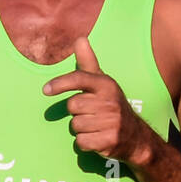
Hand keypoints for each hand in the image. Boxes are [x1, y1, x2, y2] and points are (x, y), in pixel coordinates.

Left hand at [43, 37, 155, 167]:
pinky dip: (85, 143)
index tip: (45, 90)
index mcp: (106, 85)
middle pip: (72, 106)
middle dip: (77, 112)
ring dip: (81, 128)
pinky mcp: (110, 141)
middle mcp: (110, 102)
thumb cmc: (110, 104)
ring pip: (75, 125)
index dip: (61, 84)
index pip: (80, 79)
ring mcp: (112, 122)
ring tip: (96, 126)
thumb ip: (88, 62)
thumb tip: (80, 38)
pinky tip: (97, 138)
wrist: (135, 136)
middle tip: (92, 113)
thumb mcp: (102, 82)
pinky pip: (81, 142)